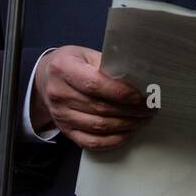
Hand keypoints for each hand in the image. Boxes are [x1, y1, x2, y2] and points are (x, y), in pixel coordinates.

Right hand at [30, 46, 151, 150]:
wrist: (46, 78)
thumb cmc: (72, 63)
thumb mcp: (86, 54)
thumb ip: (107, 65)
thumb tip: (137, 79)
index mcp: (64, 68)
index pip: (94, 84)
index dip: (120, 92)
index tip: (139, 96)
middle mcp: (59, 93)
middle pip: (99, 107)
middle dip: (130, 110)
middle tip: (149, 108)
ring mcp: (60, 114)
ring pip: (98, 126)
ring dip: (125, 125)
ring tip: (142, 119)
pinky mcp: (65, 130)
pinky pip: (90, 141)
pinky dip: (112, 140)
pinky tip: (127, 133)